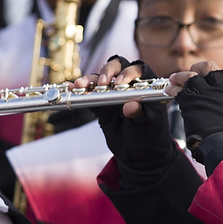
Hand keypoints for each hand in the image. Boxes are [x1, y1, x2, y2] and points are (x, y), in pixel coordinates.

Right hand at [89, 56, 177, 172]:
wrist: (139, 156)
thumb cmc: (149, 138)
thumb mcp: (147, 128)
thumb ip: (139, 116)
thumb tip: (131, 105)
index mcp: (146, 89)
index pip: (140, 71)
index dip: (130, 72)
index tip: (120, 83)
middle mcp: (129, 88)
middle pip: (118, 68)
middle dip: (108, 71)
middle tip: (102, 83)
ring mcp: (114, 96)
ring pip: (101, 79)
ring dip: (90, 80)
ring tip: (80, 85)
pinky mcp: (102, 106)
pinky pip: (90, 95)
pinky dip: (81, 91)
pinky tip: (73, 89)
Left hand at [172, 61, 222, 159]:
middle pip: (210, 66)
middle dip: (201, 68)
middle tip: (195, 73)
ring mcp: (207, 92)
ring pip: (193, 73)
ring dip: (182, 75)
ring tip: (175, 79)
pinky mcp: (192, 100)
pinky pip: (179, 88)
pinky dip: (173, 87)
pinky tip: (170, 90)